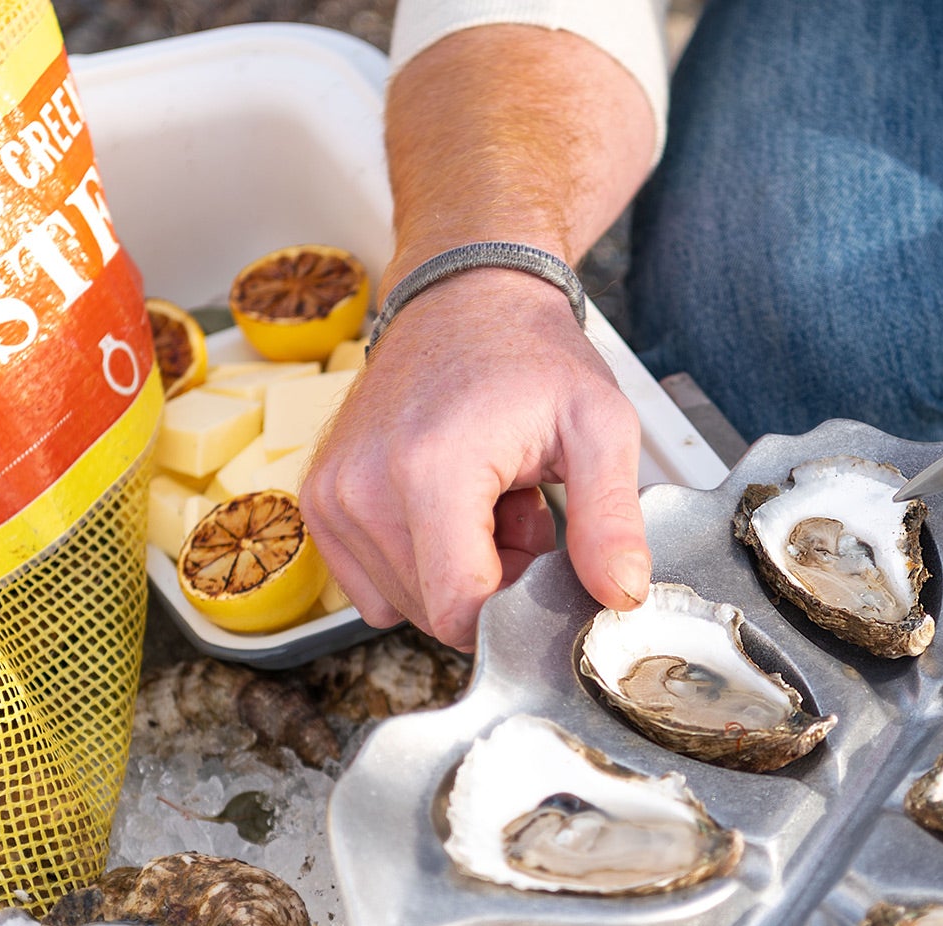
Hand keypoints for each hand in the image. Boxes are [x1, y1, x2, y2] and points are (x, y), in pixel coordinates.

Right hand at [301, 272, 649, 649]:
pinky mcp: (321, 501)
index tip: (543, 562)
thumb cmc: (531, 354)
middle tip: (519, 513)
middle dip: (491, 585)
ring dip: (457, 572)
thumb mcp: (600, 426)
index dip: (513, 610)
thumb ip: (612, 518)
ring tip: (487, 502)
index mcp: (431, 468)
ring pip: (406, 604)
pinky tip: (450, 507)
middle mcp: (365, 486)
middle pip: (436, 613)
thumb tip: (622, 593)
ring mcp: (333, 495)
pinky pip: (374, 588)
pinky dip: (418, 564)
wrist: (465, 296)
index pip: (459, 609)